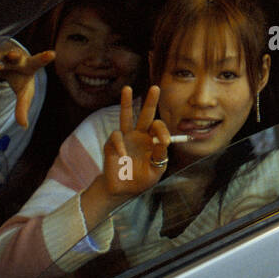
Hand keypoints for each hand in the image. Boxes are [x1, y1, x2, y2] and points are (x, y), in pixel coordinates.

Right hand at [0, 46, 54, 128]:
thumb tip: (24, 126)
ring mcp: (0, 56)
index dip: (44, 58)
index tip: (52, 54)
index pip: (38, 62)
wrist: (5, 65)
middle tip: (14, 55)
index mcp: (28, 65)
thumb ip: (23, 108)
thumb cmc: (20, 79)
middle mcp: (14, 58)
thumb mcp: (23, 93)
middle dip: (14, 56)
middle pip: (15, 56)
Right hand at [100, 86, 170, 201]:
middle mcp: (139, 135)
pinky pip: (116, 137)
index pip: (158, 128)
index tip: (166, 142)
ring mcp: (125, 138)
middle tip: (156, 88)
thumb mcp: (156, 170)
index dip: (163, 132)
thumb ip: (160, 156)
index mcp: (152, 140)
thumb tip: (165, 142)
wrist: (122, 190)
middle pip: (145, 114)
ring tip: (128, 88)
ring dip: (126, 102)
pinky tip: (124, 155)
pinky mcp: (112, 144)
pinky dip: (120, 145)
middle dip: (150, 101)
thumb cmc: (141, 179)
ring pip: (126, 116)